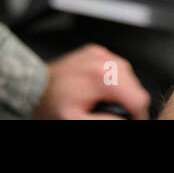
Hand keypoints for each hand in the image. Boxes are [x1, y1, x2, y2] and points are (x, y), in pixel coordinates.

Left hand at [33, 44, 150, 118]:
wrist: (34, 84)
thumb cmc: (51, 103)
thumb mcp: (76, 120)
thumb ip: (105, 121)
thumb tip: (125, 119)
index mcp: (101, 77)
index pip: (138, 97)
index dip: (139, 114)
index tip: (132, 120)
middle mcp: (102, 60)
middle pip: (136, 86)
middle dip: (130, 102)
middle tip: (116, 113)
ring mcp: (99, 54)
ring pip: (128, 75)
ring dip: (124, 90)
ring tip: (107, 101)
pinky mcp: (95, 52)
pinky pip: (116, 66)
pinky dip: (115, 79)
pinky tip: (103, 89)